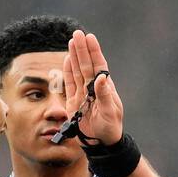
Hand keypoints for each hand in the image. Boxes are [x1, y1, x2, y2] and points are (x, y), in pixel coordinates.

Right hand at [63, 29, 124, 144]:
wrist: (101, 143)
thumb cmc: (110, 128)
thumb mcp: (110, 112)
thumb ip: (105, 95)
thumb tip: (102, 78)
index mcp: (104, 87)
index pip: (99, 65)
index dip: (94, 52)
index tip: (90, 37)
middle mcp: (93, 88)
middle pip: (86, 65)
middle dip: (82, 49)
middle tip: (77, 33)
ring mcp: (83, 93)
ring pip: (77, 71)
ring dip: (75, 57)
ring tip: (72, 41)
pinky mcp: (74, 102)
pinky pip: (70, 84)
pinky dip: (68, 72)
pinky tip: (67, 60)